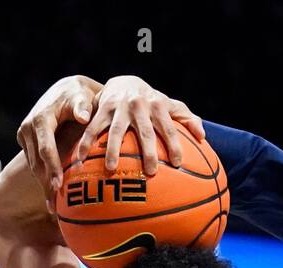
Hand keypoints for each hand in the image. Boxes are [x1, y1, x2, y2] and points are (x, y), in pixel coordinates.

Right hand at [16, 75, 104, 214]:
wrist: (65, 91)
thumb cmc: (78, 95)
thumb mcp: (81, 97)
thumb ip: (82, 106)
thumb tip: (83, 116)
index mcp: (41, 119)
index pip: (46, 148)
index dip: (52, 167)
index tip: (58, 184)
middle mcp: (28, 128)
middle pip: (36, 162)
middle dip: (45, 184)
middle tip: (55, 206)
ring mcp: (25, 135)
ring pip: (33, 166)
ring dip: (43, 186)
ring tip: (54, 208)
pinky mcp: (26, 141)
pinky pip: (34, 164)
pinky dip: (42, 179)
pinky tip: (52, 197)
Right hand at [75, 75, 204, 177]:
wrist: (124, 81)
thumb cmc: (152, 101)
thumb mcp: (170, 105)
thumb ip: (187, 118)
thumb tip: (202, 136)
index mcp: (158, 106)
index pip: (169, 128)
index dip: (174, 145)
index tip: (178, 163)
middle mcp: (139, 107)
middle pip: (144, 132)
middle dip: (147, 151)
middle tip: (150, 172)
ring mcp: (119, 108)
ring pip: (115, 131)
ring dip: (112, 150)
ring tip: (111, 168)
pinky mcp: (102, 110)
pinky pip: (93, 129)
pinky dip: (86, 143)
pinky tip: (79, 160)